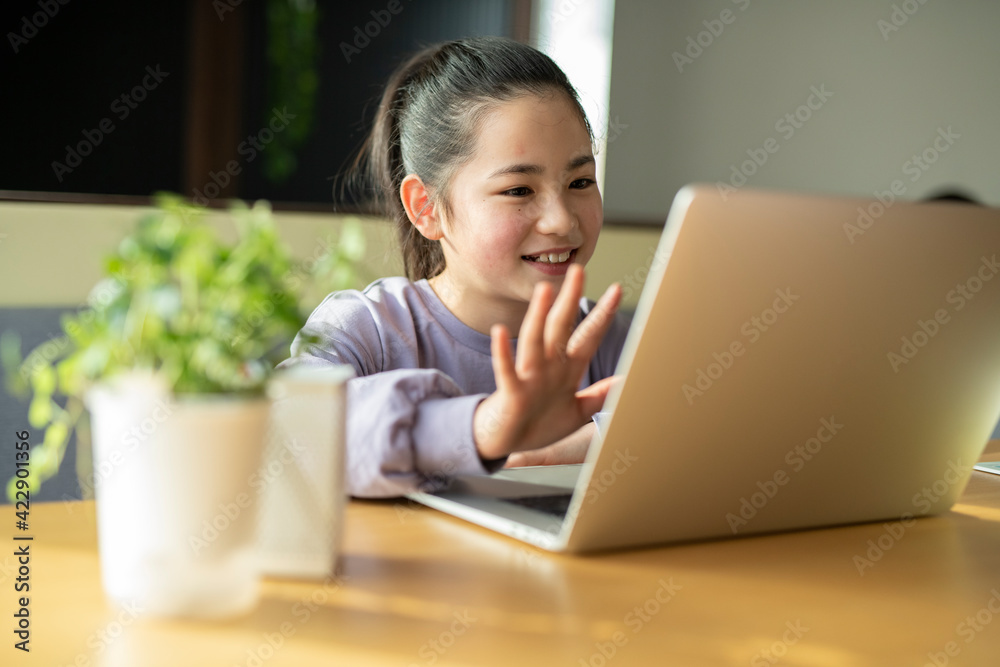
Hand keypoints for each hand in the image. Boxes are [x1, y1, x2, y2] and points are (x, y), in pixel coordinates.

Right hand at [473, 264, 621, 459]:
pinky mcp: (511, 392)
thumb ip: (599, 396)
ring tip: (544, 290)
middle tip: (578, 270)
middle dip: (570, 299)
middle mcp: (549, 367)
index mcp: (567, 370)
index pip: (588, 336)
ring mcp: (529, 377)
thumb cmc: (538, 425)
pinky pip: (507, 369)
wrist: (505, 443)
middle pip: (561, 327)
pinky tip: (501, 332)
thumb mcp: (576, 412)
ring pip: (535, 341)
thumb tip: (625, 382)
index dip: (603, 314)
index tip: (618, 289)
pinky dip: (503, 352)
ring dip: (539, 316)